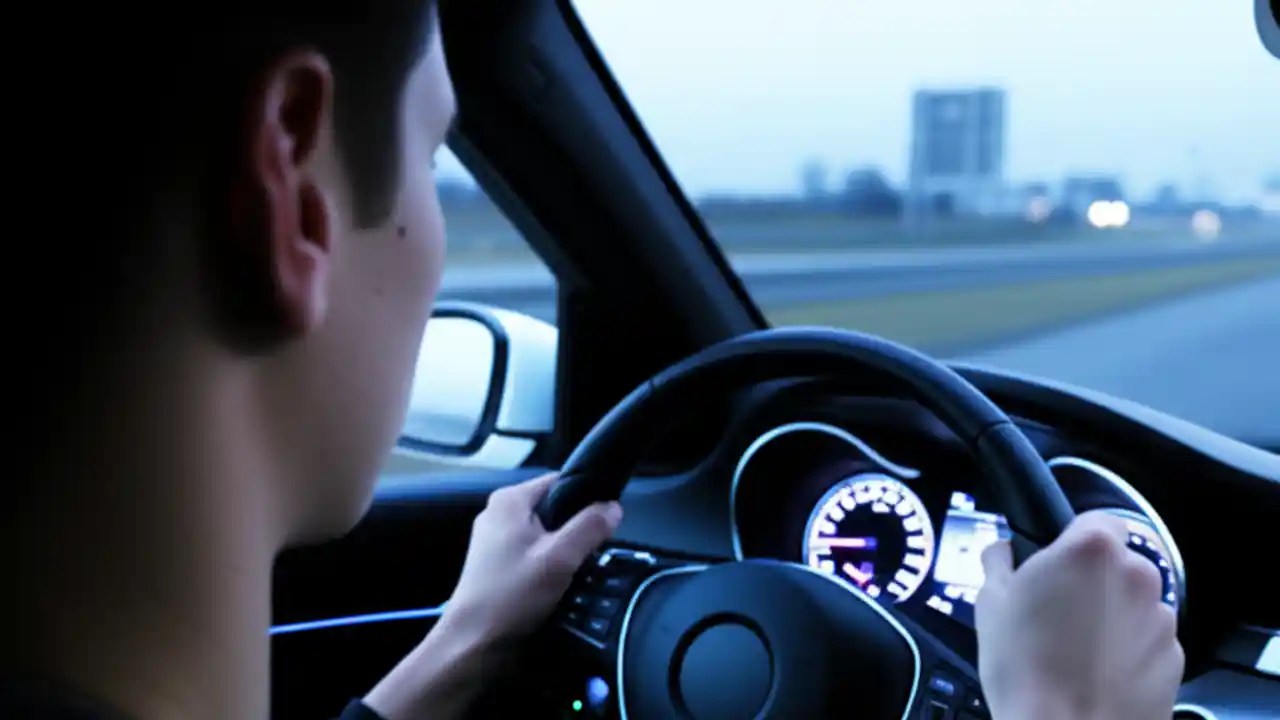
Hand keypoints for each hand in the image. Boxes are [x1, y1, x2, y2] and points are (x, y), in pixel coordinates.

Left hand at [364, 474, 621, 719]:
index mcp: (510, 499)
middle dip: (575, 528)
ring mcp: (493, 538)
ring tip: (576, 570)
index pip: (560, 482)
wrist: (474, 643)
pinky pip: (532, 552)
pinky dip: (547, 563)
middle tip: (592, 553)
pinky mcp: (494, 563)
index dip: (586, 497)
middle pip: (553, 508)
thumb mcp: (560, 558)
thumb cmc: (513, 595)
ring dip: (562, 550)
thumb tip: (614, 506)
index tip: (605, 522)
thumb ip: (590, 527)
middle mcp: (498, 511)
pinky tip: (557, 583)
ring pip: (544, 533)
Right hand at [975, 511, 1183, 719]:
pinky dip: (1128, 652)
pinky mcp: (1176, 660)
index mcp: (1092, 550)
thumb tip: (1006, 552)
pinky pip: (1147, 642)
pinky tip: (1097, 675)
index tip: (1055, 563)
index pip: (1097, 518)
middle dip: (1093, 581)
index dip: (1075, 538)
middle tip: (1056, 611)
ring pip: (1134, 604)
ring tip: (1076, 651)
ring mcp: (1162, 620)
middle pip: (1118, 564)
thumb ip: (1001, 563)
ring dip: (1112, 617)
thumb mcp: (989, 602)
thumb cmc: (1022, 665)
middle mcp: (1138, 576)